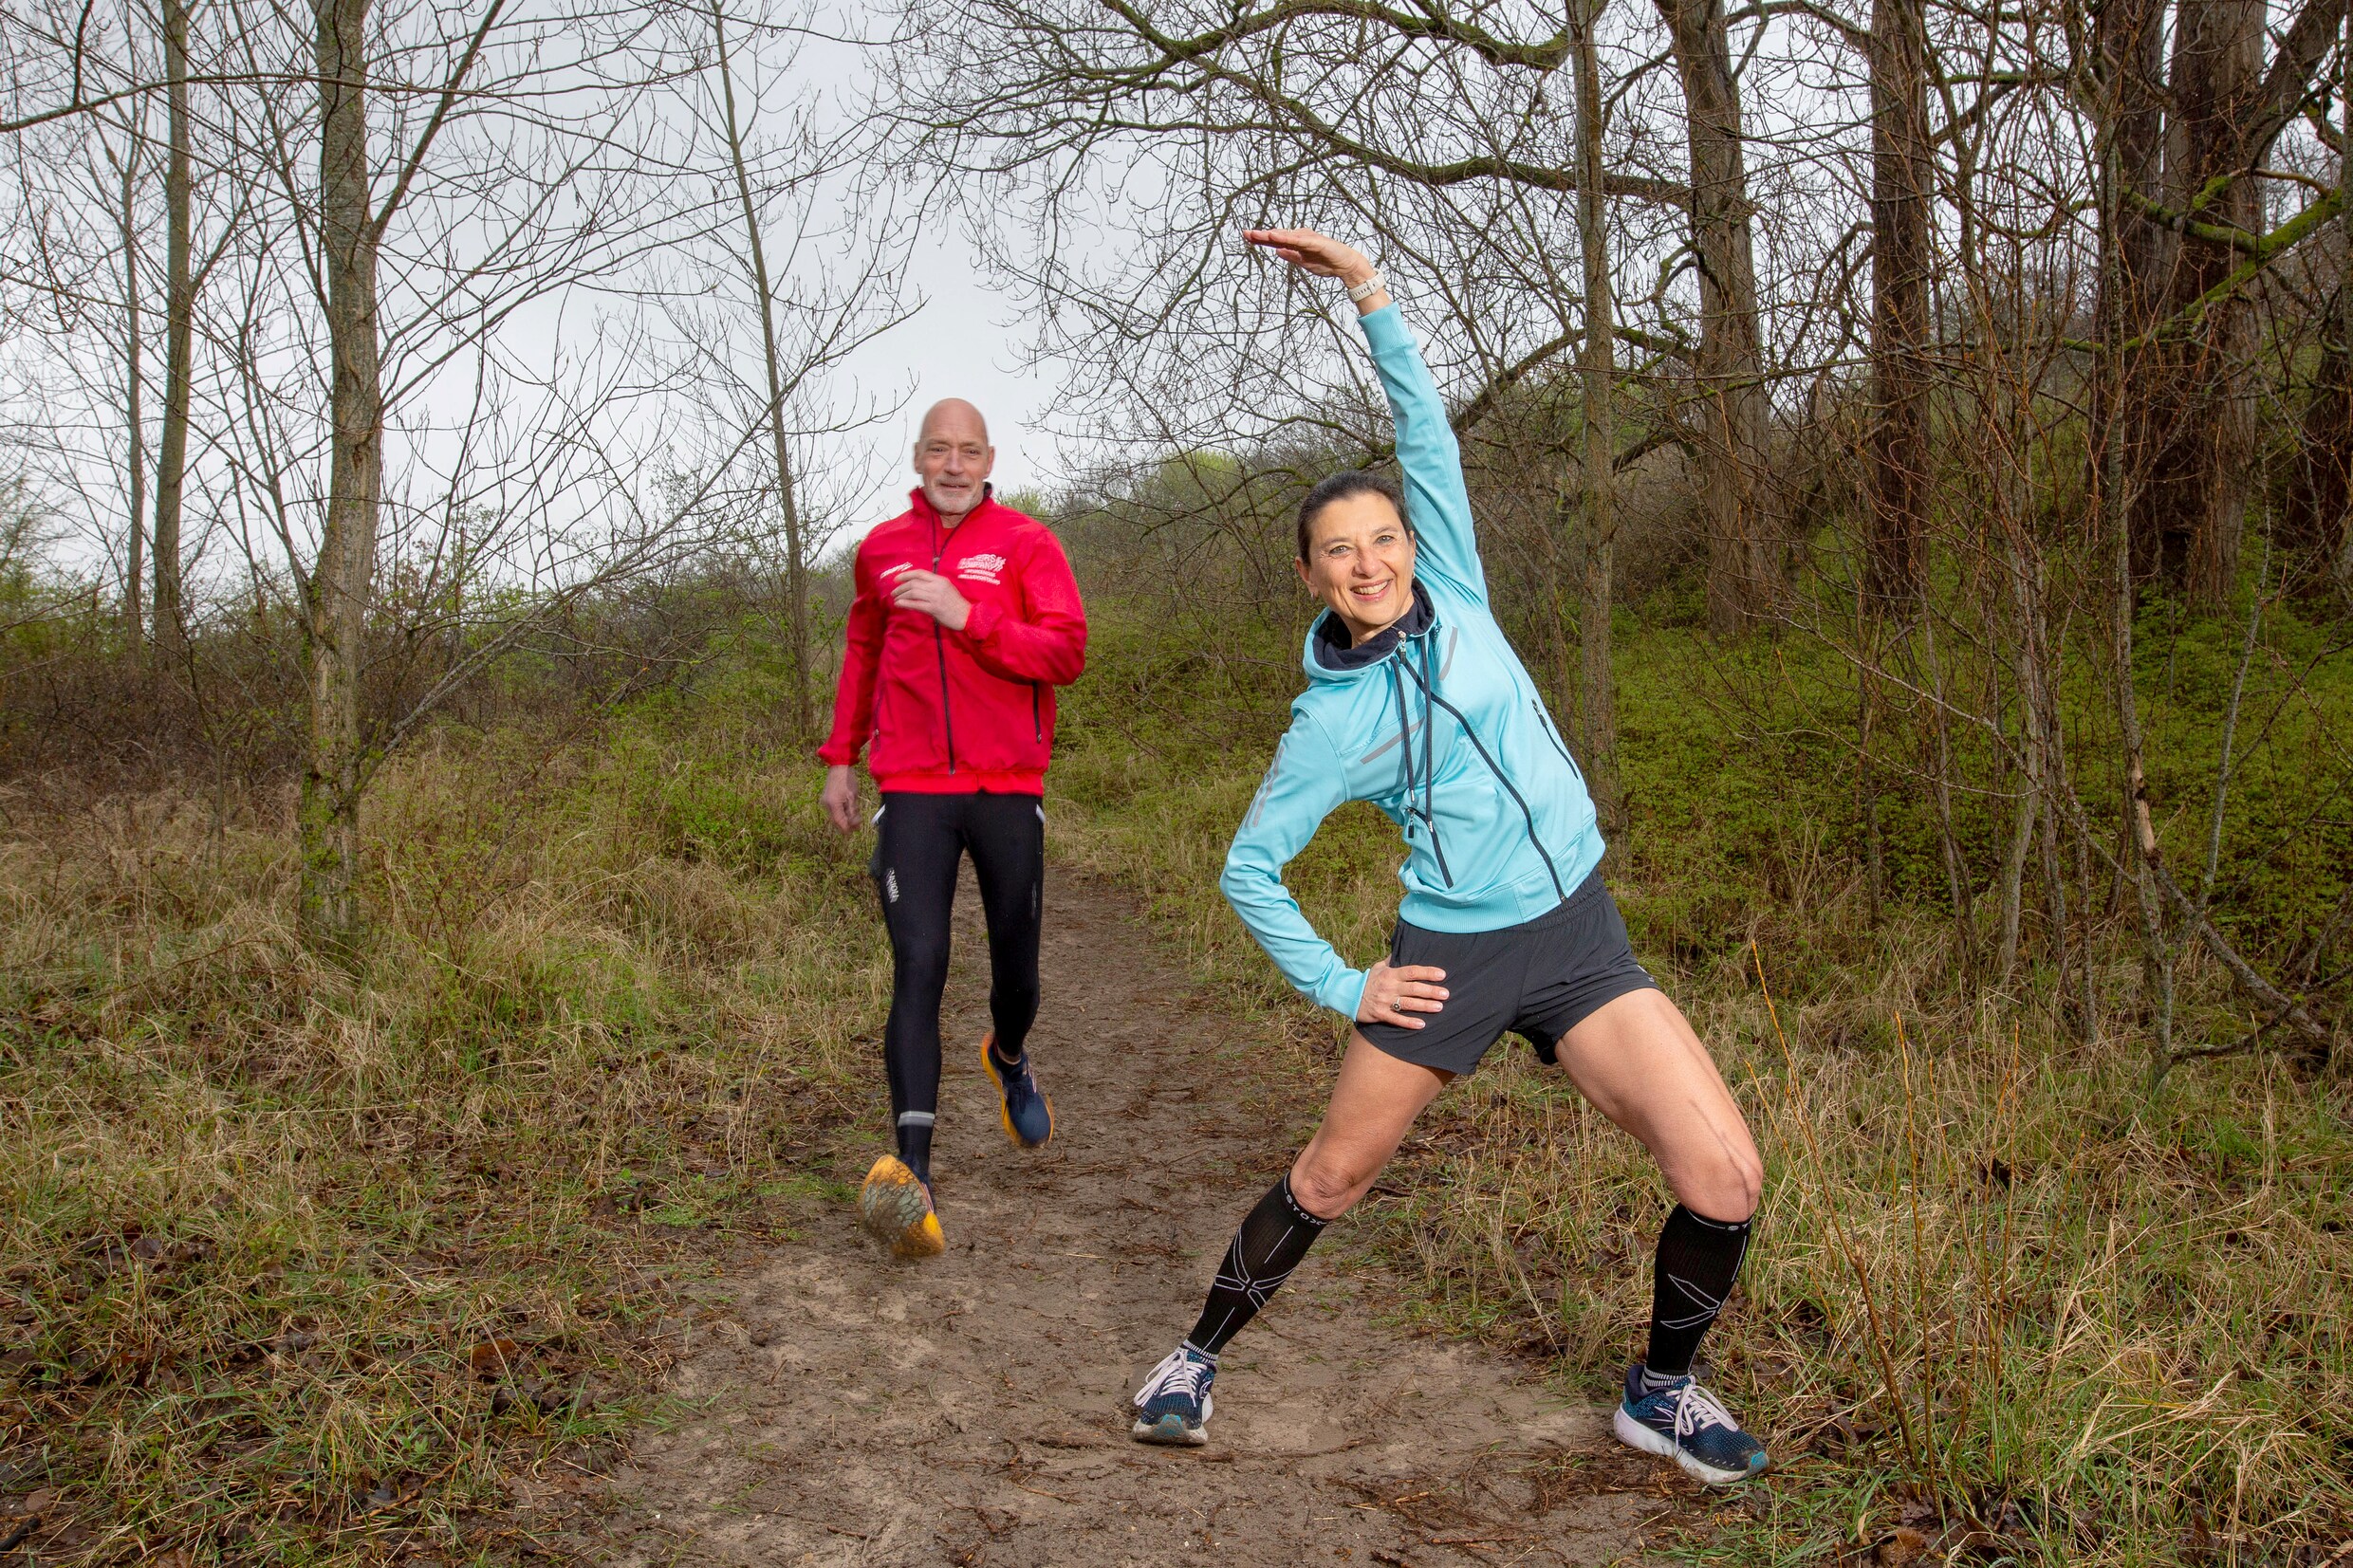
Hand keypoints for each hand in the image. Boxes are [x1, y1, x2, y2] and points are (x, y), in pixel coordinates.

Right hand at [821, 764, 859, 834]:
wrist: (839, 766)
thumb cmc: (847, 779)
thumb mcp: (853, 796)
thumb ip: (852, 811)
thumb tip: (854, 824)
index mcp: (833, 804)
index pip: (839, 822)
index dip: (847, 828)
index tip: (855, 831)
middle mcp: (827, 804)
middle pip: (836, 820)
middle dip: (847, 824)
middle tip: (857, 825)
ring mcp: (826, 801)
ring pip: (836, 815)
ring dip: (845, 818)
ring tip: (855, 815)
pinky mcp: (827, 798)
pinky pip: (834, 809)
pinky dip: (842, 812)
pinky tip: (850, 809)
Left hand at [888, 568, 971, 630]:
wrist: (967, 616)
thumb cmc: (956, 603)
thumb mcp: (947, 588)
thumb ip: (933, 585)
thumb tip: (917, 586)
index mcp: (940, 580)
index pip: (920, 573)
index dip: (906, 574)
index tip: (897, 579)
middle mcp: (937, 586)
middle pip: (914, 583)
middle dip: (901, 587)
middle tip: (894, 592)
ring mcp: (935, 597)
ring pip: (913, 592)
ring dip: (901, 595)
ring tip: (895, 599)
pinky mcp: (933, 608)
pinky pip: (915, 604)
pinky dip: (905, 603)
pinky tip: (899, 604)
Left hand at [1244, 228, 1389, 313]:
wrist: (1346, 266)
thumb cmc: (1328, 263)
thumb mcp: (1304, 262)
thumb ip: (1291, 256)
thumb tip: (1277, 251)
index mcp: (1296, 246)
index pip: (1276, 241)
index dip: (1262, 239)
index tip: (1247, 236)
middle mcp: (1301, 239)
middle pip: (1278, 236)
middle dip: (1262, 235)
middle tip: (1246, 233)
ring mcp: (1308, 240)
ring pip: (1286, 236)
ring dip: (1272, 235)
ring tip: (1257, 234)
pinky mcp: (1316, 242)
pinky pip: (1299, 239)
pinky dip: (1287, 237)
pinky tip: (1276, 236)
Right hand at [1355, 960, 1448, 1029]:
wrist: (1348, 994)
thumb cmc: (1367, 980)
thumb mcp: (1378, 967)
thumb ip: (1392, 960)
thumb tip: (1402, 949)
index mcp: (1390, 974)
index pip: (1412, 971)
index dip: (1427, 972)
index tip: (1442, 975)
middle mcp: (1389, 987)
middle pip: (1413, 988)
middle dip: (1430, 991)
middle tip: (1446, 994)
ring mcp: (1385, 1001)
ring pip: (1408, 1004)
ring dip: (1424, 1006)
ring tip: (1439, 1007)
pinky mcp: (1380, 1014)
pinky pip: (1396, 1019)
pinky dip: (1409, 1022)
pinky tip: (1421, 1024)